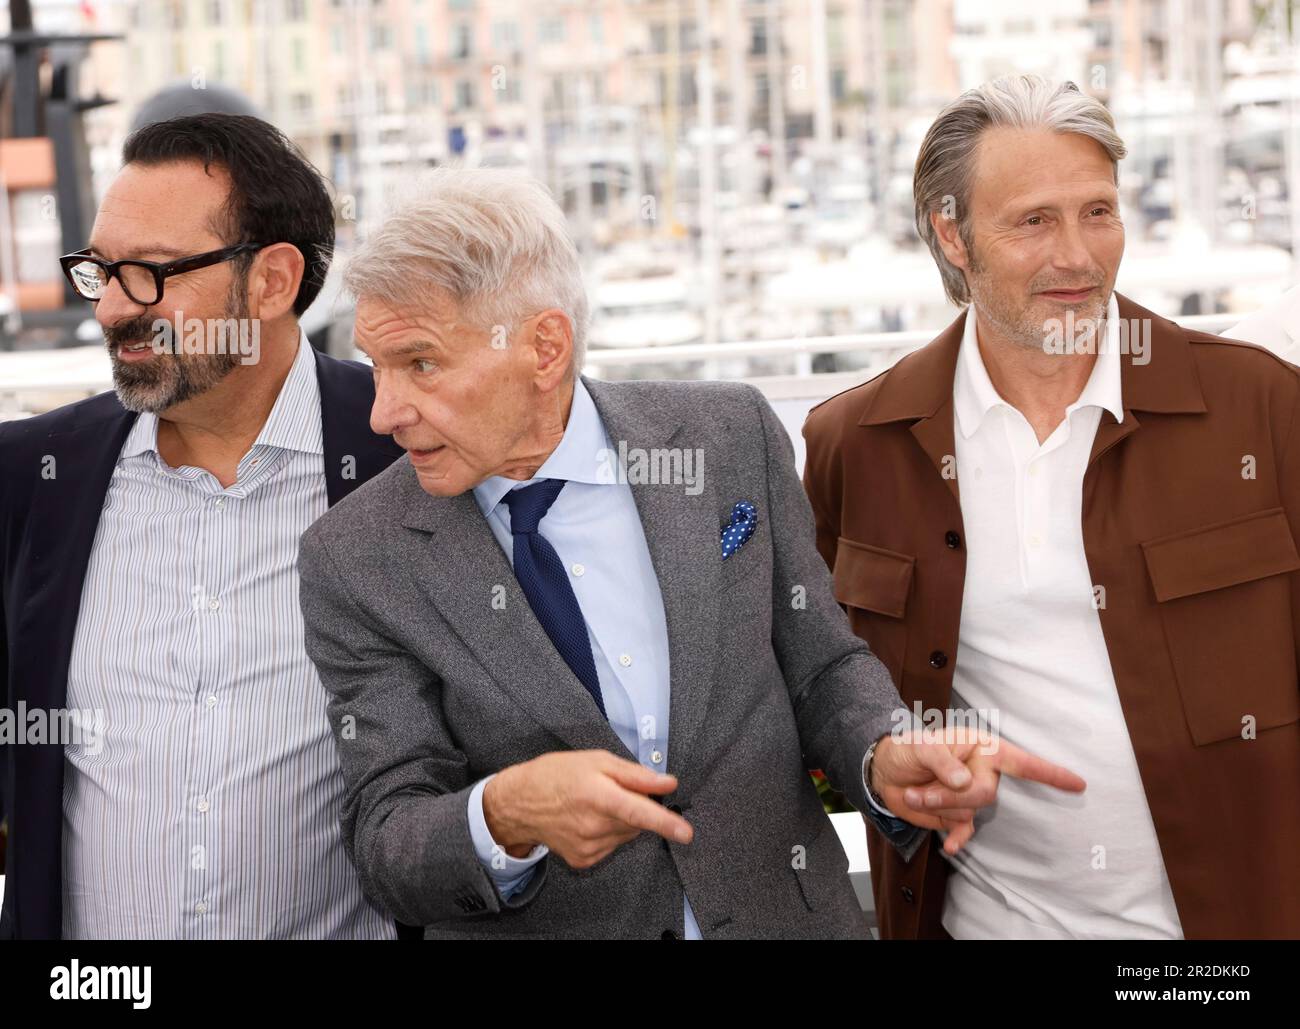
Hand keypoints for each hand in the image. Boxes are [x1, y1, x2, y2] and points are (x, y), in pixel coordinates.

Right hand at [483, 750, 693, 868]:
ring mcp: (588, 846)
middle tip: (614, 791)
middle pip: (637, 822)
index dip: (665, 823)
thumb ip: (635, 774)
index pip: (639, 812)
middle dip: (637, 808)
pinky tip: (588, 820)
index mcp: (597, 795)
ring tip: (596, 804)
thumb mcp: (596, 761)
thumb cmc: (555, 775)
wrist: (519, 803)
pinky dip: (609, 833)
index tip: (685, 832)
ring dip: (622, 821)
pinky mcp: (584, 859)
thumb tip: (666, 783)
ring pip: (627, 835)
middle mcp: (593, 825)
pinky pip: (612, 845)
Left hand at [869, 730, 1085, 854]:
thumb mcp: (919, 747)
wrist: (884, 771)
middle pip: (985, 794)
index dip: (1050, 774)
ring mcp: (971, 795)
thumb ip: (941, 761)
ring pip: (970, 812)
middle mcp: (982, 771)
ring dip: (940, 808)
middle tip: (919, 791)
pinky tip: (950, 846)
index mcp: (981, 748)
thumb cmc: (906, 750)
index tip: (1079, 784)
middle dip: (951, 797)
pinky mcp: (958, 815)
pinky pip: (966, 830)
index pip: (1022, 761)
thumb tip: (962, 779)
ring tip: (915, 793)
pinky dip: (957, 838)